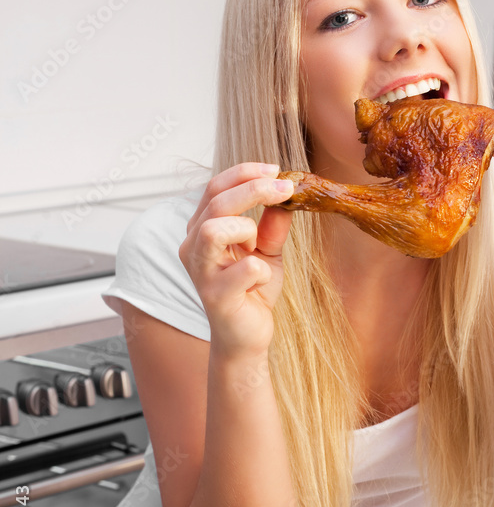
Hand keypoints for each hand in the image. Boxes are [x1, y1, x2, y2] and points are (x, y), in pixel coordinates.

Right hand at [179, 163, 294, 354]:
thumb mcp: (268, 250)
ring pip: (213, 229)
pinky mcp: (215, 297)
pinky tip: (261, 277)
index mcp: (202, 230)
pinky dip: (260, 268)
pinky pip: (243, 269)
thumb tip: (285, 194)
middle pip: (215, 201)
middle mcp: (193, 247)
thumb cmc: (252, 290)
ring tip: (257, 245)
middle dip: (254, 189)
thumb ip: (272, 224)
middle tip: (286, 188)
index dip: (244, 173)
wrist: (249, 336)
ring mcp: (201, 272)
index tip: (276, 170)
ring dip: (245, 228)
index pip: (215, 187)